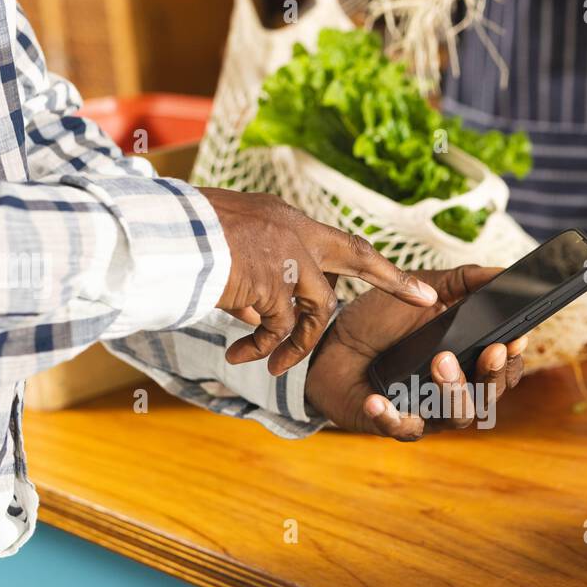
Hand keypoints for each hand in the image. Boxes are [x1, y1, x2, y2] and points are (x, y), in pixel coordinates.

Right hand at [197, 189, 437, 374]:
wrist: (162, 235)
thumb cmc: (181, 241)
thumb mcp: (228, 255)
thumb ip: (255, 283)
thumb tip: (262, 316)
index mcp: (284, 221)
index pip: (339, 243)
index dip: (372, 263)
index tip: (407, 277)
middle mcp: (294, 232)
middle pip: (357, 256)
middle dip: (394, 279)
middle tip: (425, 298)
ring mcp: (288, 256)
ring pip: (316, 311)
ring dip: (295, 344)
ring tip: (274, 366)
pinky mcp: (274, 282)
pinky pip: (279, 329)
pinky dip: (262, 348)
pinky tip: (237, 356)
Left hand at [305, 265, 527, 439]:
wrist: (329, 341)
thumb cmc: (379, 320)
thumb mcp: (422, 291)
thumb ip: (463, 281)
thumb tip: (502, 271)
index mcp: (466, 360)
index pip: (503, 369)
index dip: (513, 359)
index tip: (516, 338)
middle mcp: (452, 390)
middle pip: (488, 396)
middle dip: (491, 375)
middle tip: (489, 350)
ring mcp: (425, 410)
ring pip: (457, 416)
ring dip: (454, 392)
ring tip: (441, 362)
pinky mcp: (393, 423)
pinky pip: (402, 428)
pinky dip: (392, 417)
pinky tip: (381, 400)